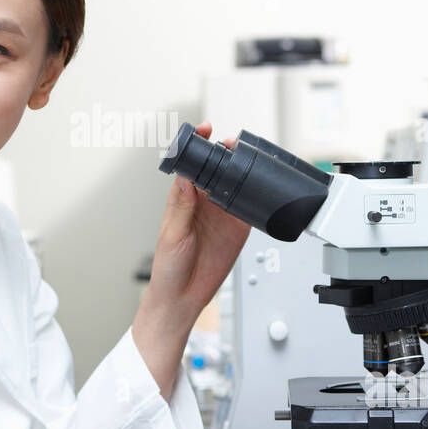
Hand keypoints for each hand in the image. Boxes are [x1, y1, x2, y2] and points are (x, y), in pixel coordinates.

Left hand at [148, 121, 250, 319]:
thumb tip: (185, 179)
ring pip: (234, 185)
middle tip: (232, 144)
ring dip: (240, 171)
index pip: (191, 166)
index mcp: (182, 200)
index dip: (198, 147)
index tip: (205, 130)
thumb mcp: (173, 234)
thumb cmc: (168, 267)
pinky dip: (255, 197)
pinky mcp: (237, 229)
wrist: (184, 297)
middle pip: (216, 171)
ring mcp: (221, 215)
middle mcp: (202, 204)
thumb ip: (182, 207)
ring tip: (247, 159)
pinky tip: (259, 188)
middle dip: (224, 154)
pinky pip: (249, 208)